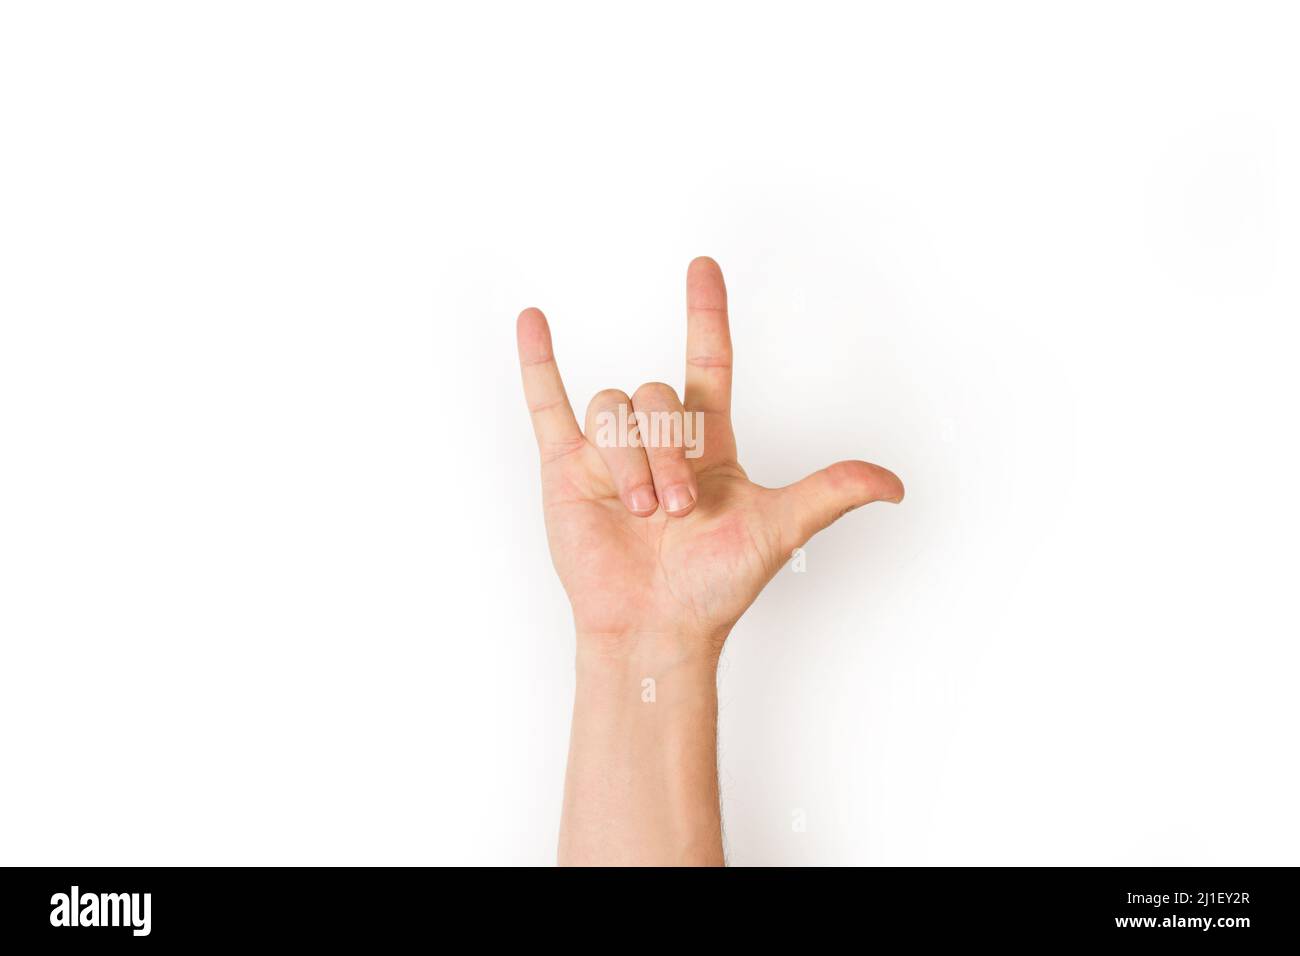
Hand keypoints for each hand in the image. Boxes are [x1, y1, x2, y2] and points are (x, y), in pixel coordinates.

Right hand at [517, 257, 902, 659]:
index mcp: (708, 442)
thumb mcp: (779, 528)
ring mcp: (611, 453)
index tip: (702, 268)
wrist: (657, 626)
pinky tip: (534, 321)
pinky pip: (548, 404)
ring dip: (630, 462)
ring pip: (613, 411)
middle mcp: (658, 440)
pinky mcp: (568, 470)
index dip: (705, 313)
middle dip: (667, 452)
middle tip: (676, 508)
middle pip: (657, 397)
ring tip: (639, 513)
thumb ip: (830, 492)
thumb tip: (895, 483)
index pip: (707, 360)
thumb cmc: (714, 585)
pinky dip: (538, 363)